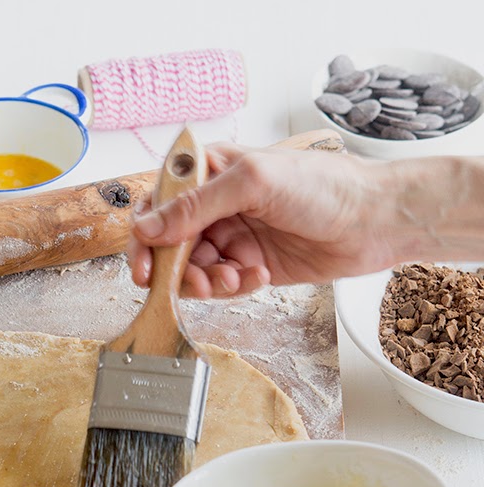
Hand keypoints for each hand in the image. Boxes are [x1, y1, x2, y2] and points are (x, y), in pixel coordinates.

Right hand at [129, 144, 420, 298]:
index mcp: (212, 170)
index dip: (146, 233)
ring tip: (230, 279)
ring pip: (193, 269)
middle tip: (189, 282)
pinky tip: (255, 277)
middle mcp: (217, 204)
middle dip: (176, 267)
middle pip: (170, 243)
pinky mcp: (248, 266)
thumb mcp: (253, 183)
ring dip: (205, 280)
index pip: (159, 202)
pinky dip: (231, 286)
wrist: (371, 222)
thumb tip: (149, 227)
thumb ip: (197, 206)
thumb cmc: (324, 186)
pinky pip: (221, 285)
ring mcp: (232, 236)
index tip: (144, 262)